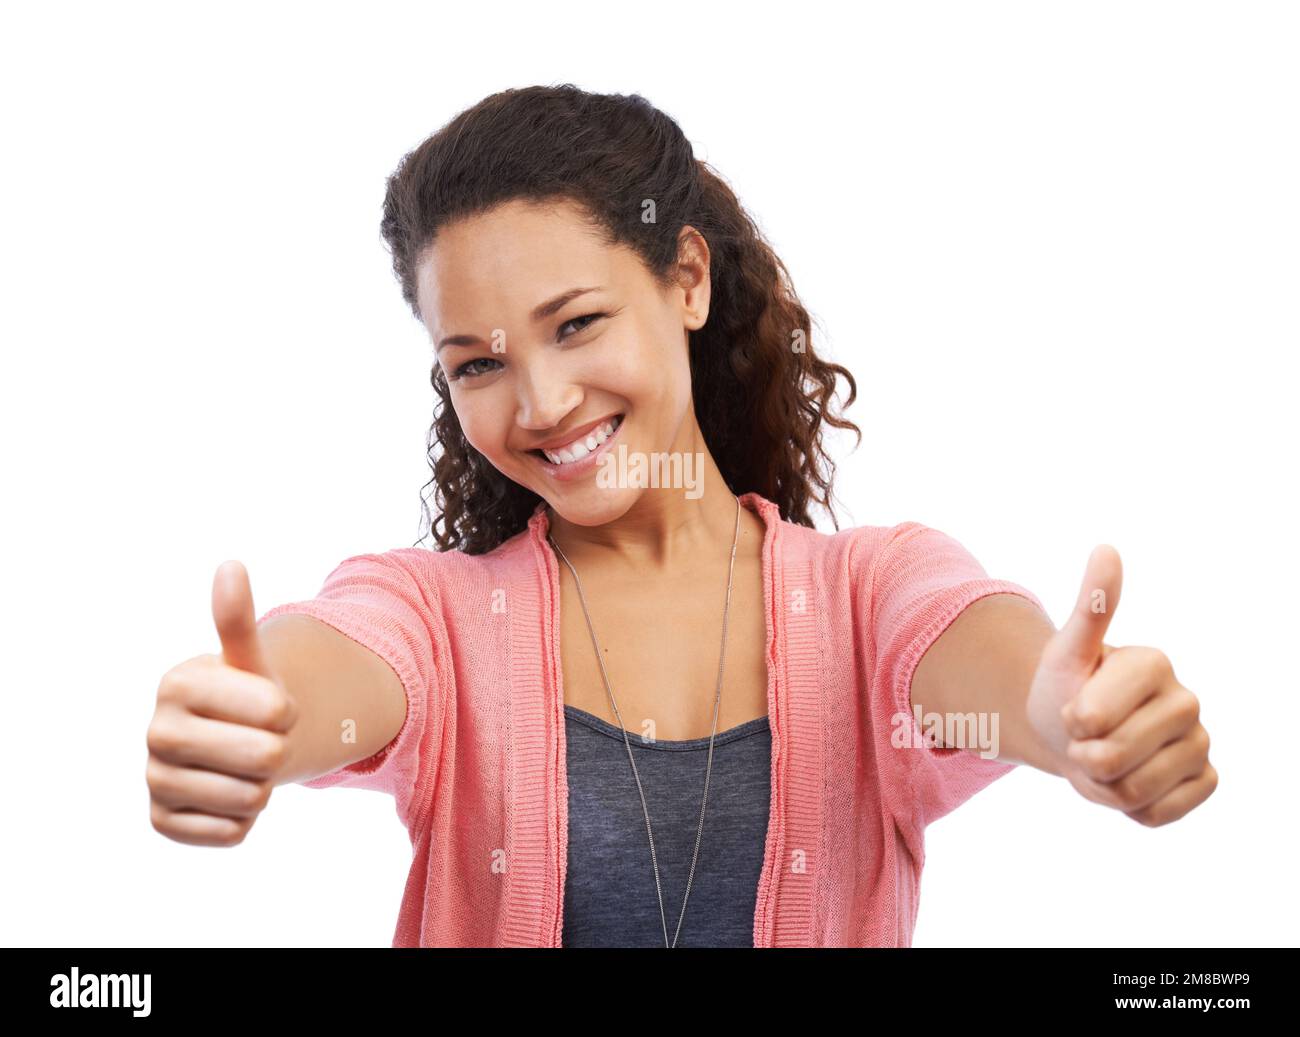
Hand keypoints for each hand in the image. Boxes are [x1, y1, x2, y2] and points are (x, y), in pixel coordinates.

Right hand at [145, 561, 298, 845]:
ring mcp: (155, 780)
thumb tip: (230, 566)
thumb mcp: (249, 658)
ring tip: (241, 765)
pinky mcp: (162, 822)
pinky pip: (233, 832)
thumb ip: (237, 618)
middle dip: (277, 750)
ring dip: (261, 786)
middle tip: (257, 737)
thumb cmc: (244, 695)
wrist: (228, 742)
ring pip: (252, 799)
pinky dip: (243, 819)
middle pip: (266, 759)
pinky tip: (226, 793)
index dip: (287, 712)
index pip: (276, 712)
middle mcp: (156, 732)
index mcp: (176, 683)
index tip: (267, 704)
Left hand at [1024, 545, 1216, 825]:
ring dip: (1101, 786)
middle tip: (1083, 739)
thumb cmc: (1067, 687)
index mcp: (1154, 662)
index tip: (1073, 708)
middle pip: (1113, 757)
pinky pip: (1157, 814)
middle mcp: (1187, 700)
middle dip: (1082, 757)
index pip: (1095, 716)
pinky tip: (1127, 781)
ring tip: (1101, 760)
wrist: (1075, 732)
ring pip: (1133, 791)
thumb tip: (1106, 549)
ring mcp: (1201, 742)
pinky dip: (1128, 808)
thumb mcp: (1066, 650)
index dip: (1071, 721)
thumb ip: (1090, 607)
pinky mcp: (1205, 780)